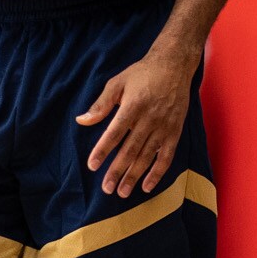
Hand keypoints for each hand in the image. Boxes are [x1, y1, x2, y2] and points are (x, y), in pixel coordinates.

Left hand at [77, 44, 198, 198]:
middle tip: (106, 188)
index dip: (103, 150)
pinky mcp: (175, 131)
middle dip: (117, 171)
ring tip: (122, 192)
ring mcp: (163, 127)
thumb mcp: (118, 82)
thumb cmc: (142, 73)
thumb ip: (101, 104)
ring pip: (147, 157)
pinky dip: (157, 173)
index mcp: (133, 106)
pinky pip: (166, 156)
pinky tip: (147, 186)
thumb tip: (82, 120)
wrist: (174, 65)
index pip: (114, 133)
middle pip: (130, 150)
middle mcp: (149, 119)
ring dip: (134, 176)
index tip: (92, 165)